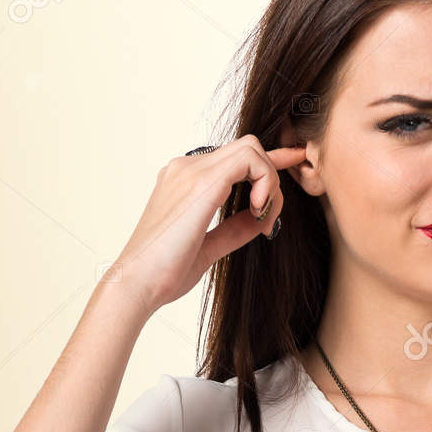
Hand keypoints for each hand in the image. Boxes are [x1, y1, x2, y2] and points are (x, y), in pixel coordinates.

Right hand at [104, 136, 305, 318]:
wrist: (138, 283)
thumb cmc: (164, 272)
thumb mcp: (209, 247)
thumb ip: (235, 228)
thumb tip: (261, 218)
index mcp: (184, 181)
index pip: (233, 158)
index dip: (267, 162)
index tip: (292, 165)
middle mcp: (186, 169)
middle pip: (246, 149)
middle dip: (271, 175)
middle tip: (269, 214)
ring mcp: (191, 170)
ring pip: (251, 149)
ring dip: (269, 180)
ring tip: (261, 215)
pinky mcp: (202, 180)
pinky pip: (250, 159)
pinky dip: (265, 181)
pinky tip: (258, 209)